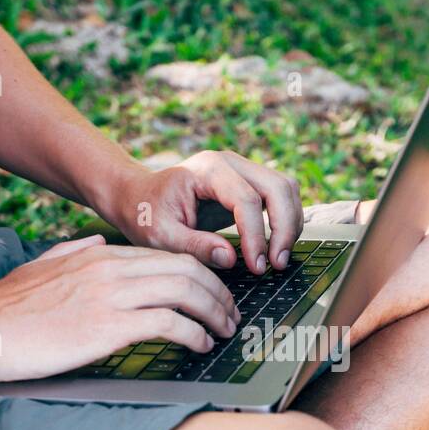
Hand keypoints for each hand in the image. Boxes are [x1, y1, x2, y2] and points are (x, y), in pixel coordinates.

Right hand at [0, 235, 240, 381]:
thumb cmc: (8, 306)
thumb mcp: (42, 265)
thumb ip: (72, 250)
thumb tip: (95, 239)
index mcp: (99, 254)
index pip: (168, 256)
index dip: (201, 275)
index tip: (214, 295)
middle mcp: (111, 269)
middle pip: (187, 270)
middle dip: (218, 293)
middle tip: (231, 315)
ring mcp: (111, 296)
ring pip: (186, 292)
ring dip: (214, 313)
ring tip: (224, 331)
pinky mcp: (109, 327)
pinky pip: (169, 324)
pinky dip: (194, 334)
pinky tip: (201, 345)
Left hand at [111, 151, 303, 274]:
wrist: (139, 197)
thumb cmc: (146, 214)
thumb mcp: (161, 235)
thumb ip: (195, 246)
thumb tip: (231, 258)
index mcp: (207, 169)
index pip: (247, 199)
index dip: (257, 235)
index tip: (257, 267)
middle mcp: (229, 163)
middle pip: (278, 187)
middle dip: (284, 227)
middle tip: (277, 264)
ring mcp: (241, 169)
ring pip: (286, 188)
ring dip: (290, 223)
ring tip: (278, 258)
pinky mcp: (247, 182)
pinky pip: (280, 195)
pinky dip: (285, 220)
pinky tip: (274, 246)